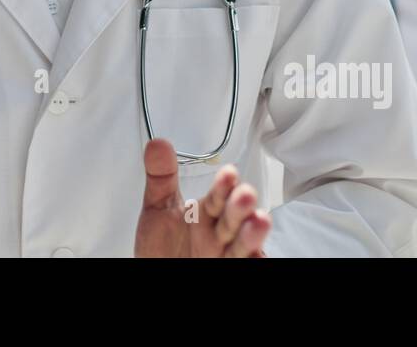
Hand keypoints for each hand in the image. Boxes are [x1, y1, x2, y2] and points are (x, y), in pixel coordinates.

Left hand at [134, 139, 269, 257]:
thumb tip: (157, 144)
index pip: (218, 195)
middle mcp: (219, 233)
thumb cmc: (162, 246)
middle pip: (233, 218)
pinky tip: (258, 256)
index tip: (228, 173)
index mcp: (206, 212)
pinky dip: (254, 260)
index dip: (223, 185)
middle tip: (245, 195)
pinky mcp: (229, 269)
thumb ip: (160, 177)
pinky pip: (246, 265)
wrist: (160, 271)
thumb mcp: (158, 208)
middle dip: (239, 206)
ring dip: (252, 233)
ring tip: (259, 222)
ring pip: (242, 243)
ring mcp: (225, 254)